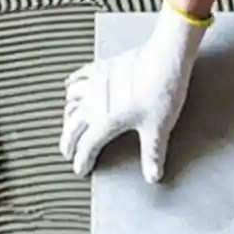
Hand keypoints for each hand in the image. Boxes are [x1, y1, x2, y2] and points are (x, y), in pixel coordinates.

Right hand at [60, 4, 206, 182]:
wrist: (165, 58)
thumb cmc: (161, 92)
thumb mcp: (158, 128)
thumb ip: (153, 154)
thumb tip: (152, 176)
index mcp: (105, 121)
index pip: (86, 147)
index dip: (82, 161)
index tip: (80, 169)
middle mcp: (93, 103)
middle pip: (72, 127)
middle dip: (68, 142)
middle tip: (68, 152)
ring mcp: (94, 83)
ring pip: (70, 103)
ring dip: (67, 117)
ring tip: (69, 126)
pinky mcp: (101, 68)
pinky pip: (77, 78)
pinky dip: (71, 88)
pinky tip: (70, 89)